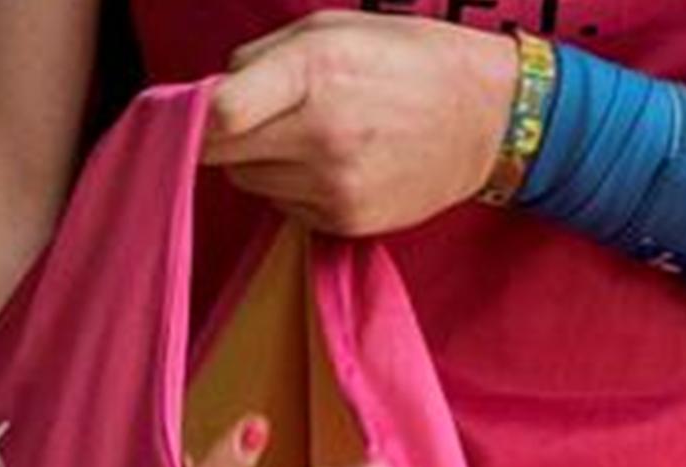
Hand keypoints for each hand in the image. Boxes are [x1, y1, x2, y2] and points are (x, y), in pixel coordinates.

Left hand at [202, 14, 517, 236]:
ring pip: (248, 181)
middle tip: (254, 116)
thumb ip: (261, 60)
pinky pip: (283, 205)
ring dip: (260, 160)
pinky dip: (292, 186)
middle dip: (225, 135)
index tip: (199, 110)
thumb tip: (207, 97)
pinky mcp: (344, 220)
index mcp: (315, 70)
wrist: (488, 116)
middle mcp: (322, 132)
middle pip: (221, 153)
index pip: (219, 114)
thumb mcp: (333, 28)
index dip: (196, 115)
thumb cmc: (406, 60)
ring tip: (308, 134)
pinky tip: (333, 161)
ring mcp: (334, 184)